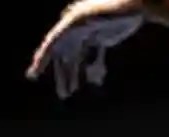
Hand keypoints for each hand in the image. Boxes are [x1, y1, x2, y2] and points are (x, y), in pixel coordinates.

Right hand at [27, 0, 144, 98]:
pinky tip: (96, 81)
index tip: (33, 75)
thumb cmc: (115, 7)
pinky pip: (93, 57)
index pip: (52, 44)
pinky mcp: (101, 38)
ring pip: (77, 58)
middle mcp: (75, 29)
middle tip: (63, 95)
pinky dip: (94, 68)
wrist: (135, 4)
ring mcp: (88, 34)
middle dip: (62, 75)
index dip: (42, 60)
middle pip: (64, 56)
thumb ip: (81, 25)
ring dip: (74, 74)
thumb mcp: (96, 16)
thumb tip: (63, 31)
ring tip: (72, 91)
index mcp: (70, 23)